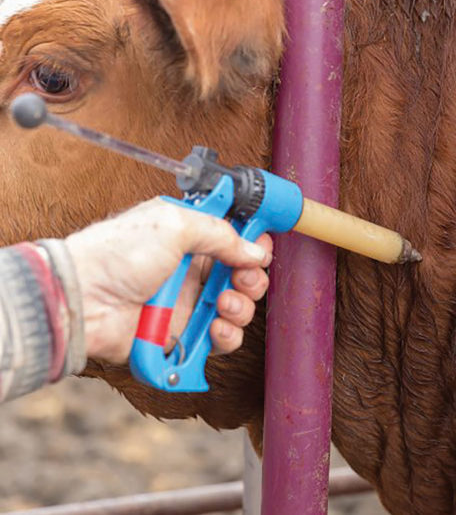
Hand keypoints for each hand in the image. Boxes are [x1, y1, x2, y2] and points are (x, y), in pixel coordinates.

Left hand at [64, 198, 272, 362]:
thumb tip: (255, 250)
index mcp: (189, 237)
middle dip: (253, 277)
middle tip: (243, 277)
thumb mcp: (174, 224)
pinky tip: (216, 327)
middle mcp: (193, 270)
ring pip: (239, 307)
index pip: (233, 236)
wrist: (84, 300)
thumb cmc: (116, 254)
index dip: (252, 239)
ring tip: (223, 304)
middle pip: (244, 274)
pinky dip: (226, 335)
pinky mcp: (184, 335)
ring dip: (241, 305)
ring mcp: (190, 304)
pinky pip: (221, 339)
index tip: (263, 243)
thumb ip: (221, 233)